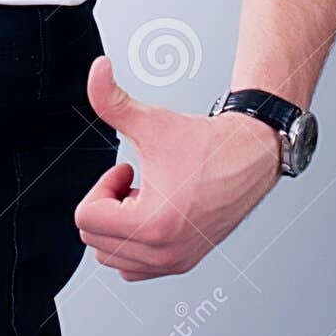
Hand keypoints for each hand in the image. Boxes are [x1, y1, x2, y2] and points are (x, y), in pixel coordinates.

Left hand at [75, 56, 281, 280]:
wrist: (249, 156)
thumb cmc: (204, 142)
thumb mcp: (151, 120)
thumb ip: (112, 97)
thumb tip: (96, 67)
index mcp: (152, 225)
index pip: (85, 219)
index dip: (102, 185)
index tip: (127, 169)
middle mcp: (164, 253)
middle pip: (95, 239)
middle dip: (108, 205)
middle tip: (134, 180)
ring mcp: (174, 263)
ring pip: (112, 257)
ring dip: (118, 225)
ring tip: (144, 196)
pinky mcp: (183, 263)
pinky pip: (135, 268)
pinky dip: (133, 243)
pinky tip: (153, 211)